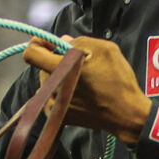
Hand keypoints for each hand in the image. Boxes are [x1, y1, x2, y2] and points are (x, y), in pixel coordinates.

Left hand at [22, 35, 153, 143]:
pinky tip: (79, 94)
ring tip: (82, 80)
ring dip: (59, 77)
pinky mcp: (59, 116)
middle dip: (56, 61)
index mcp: (62, 69)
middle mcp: (53, 88)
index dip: (38, 43)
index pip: (31, 54)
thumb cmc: (118, 80)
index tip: (50, 44)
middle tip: (78, 63)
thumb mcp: (105, 49)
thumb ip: (79, 41)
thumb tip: (63, 41)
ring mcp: (54, 105)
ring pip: (48, 82)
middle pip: (42, 67)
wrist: (126, 114)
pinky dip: (61, 92)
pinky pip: (51, 98)